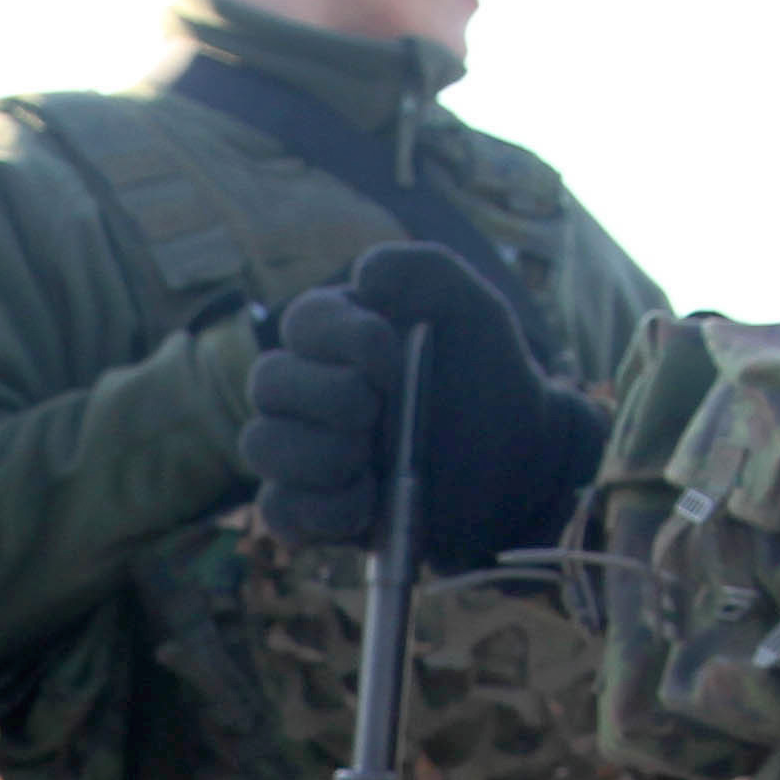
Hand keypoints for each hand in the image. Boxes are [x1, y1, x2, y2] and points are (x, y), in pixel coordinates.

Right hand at [242, 243, 607, 570]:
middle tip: (381, 414)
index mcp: (338, 332)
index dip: (344, 341)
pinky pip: (280, 511)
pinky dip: (322, 511)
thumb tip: (364, 276)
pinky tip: (366, 503)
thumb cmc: (486, 377)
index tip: (395, 360)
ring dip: (323, 457)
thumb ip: (421, 269)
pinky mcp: (312, 507)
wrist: (516, 459)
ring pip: (263, 445)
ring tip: (373, 465)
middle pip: (268, 384)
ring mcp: (304, 449)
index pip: (302, 323)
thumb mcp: (471, 307)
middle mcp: (309, 387)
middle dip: (333, 401)